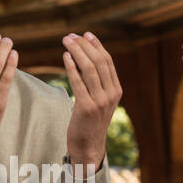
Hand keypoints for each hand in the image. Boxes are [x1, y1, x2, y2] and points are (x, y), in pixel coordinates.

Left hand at [61, 31, 119, 170]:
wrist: (88, 147)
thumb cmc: (90, 122)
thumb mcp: (100, 101)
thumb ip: (98, 84)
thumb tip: (88, 60)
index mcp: (116, 90)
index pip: (107, 61)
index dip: (96, 45)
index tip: (86, 34)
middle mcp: (111, 94)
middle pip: (99, 62)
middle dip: (84, 45)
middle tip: (71, 35)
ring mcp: (100, 101)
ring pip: (89, 69)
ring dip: (77, 52)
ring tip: (66, 41)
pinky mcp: (86, 108)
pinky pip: (78, 82)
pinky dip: (71, 67)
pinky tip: (65, 57)